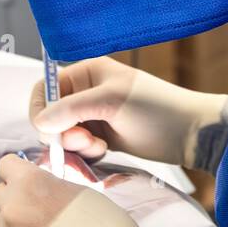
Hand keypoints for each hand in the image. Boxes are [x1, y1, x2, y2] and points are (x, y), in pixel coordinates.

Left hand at [0, 152, 151, 226]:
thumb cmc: (102, 222)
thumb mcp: (77, 189)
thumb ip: (49, 185)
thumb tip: (38, 189)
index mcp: (30, 181)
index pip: (5, 165)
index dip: (17, 170)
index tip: (27, 178)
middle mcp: (12, 206)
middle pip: (1, 193)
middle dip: (16, 196)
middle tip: (39, 207)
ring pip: (1, 220)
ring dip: (15, 221)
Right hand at [30, 56, 227, 171]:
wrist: (189, 133)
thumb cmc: (156, 108)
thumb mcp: (111, 102)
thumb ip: (72, 109)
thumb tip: (38, 121)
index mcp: (87, 72)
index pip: (45, 88)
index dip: (42, 110)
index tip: (51, 130)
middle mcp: (87, 92)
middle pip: (51, 115)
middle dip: (62, 132)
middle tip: (85, 140)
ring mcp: (94, 116)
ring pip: (63, 135)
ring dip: (75, 146)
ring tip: (99, 146)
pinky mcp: (102, 137)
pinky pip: (78, 148)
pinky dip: (84, 154)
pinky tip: (104, 151)